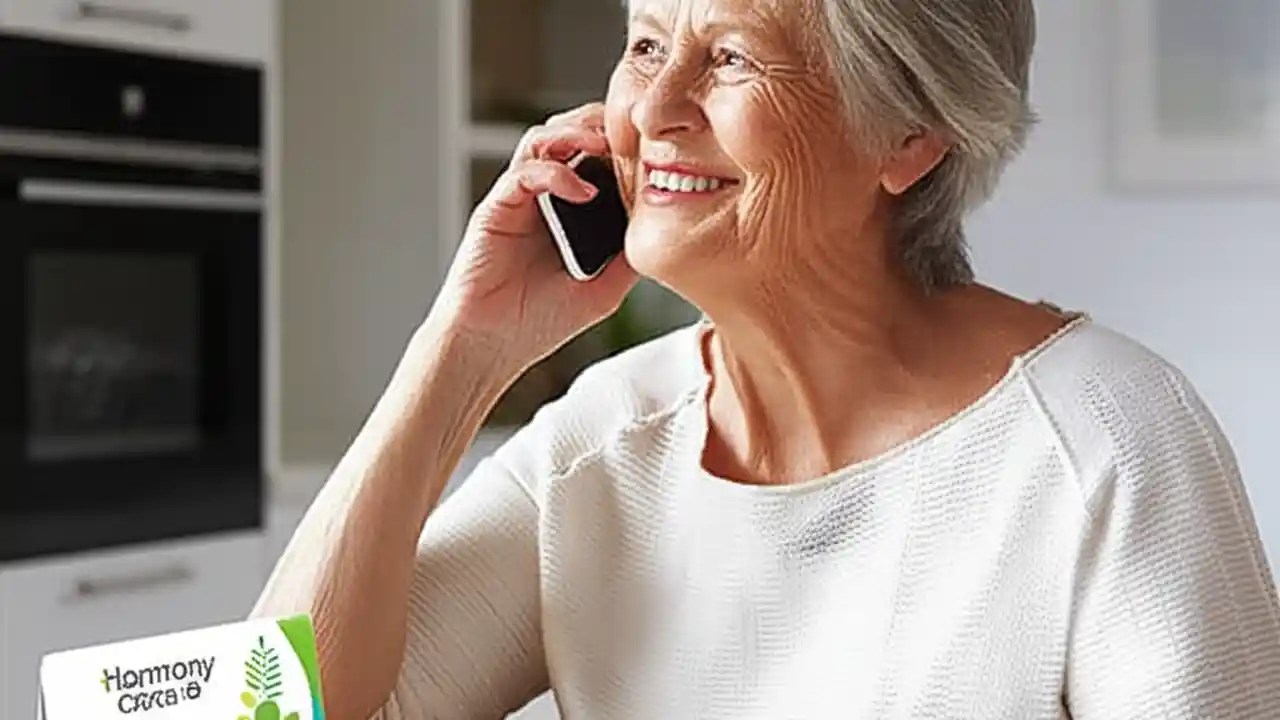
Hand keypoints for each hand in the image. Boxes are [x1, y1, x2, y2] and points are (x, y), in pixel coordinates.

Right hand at [433, 103, 637, 372]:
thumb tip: (665, 237)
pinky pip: (524, 173)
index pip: (592, 155)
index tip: (653, 147)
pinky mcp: (495, 209)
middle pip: (567, 133)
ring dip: (576, 134)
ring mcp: (516, 199)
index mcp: (564, 209)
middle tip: (632, 131)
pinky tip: (584, 192)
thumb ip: (628, 260)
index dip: (620, 142)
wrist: (490, 346)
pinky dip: (556, 174)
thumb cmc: (537, 323)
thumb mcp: (603, 290)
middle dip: (600, 124)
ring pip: (543, 139)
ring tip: (608, 146)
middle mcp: (540, 197)